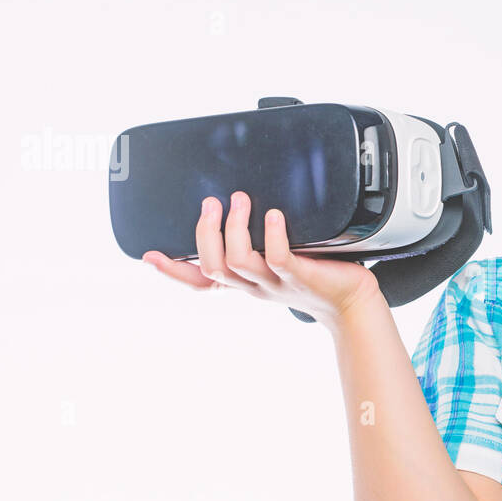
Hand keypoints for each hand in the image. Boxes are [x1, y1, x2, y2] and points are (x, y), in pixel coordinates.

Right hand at [142, 191, 383, 330]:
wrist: (352, 300)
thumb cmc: (316, 272)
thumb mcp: (278, 258)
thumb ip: (258, 238)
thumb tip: (240, 202)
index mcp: (245, 282)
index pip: (201, 282)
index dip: (173, 271)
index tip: (149, 255)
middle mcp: (255, 285)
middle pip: (213, 267)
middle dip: (206, 233)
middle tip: (212, 203)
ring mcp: (276, 283)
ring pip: (239, 262)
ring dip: (235, 228)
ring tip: (241, 200)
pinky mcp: (300, 276)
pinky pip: (278, 259)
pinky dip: (273, 235)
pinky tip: (275, 216)